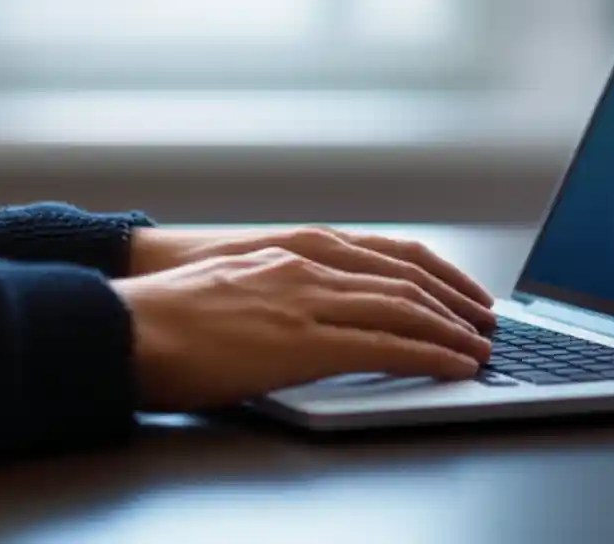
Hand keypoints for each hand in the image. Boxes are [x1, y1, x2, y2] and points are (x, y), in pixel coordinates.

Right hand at [110, 247, 490, 410]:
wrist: (126, 325)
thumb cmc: (169, 310)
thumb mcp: (237, 279)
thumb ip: (281, 284)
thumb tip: (307, 307)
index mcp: (296, 250)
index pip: (388, 255)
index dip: (436, 274)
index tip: (463, 291)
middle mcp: (311, 266)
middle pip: (406, 279)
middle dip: (455, 302)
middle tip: (487, 321)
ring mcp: (308, 301)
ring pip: (404, 309)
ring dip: (452, 330)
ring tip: (481, 348)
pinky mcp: (302, 342)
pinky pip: (384, 346)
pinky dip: (429, 354)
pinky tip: (453, 364)